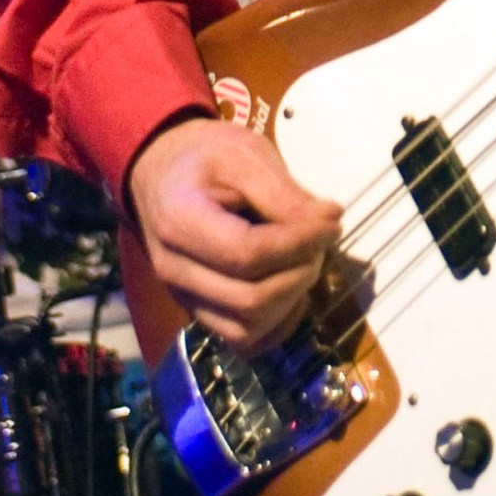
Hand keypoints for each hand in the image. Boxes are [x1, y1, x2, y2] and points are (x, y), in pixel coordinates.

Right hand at [127, 114, 341, 352]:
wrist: (163, 172)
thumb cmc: (206, 158)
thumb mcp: (246, 155)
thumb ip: (284, 193)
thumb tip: (329, 222)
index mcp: (180, 224)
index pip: (247, 254)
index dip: (300, 243)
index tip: (332, 219)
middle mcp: (175, 271)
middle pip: (250, 300)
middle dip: (301, 271)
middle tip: (322, 239)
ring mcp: (184, 297)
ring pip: (247, 329)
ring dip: (292, 299)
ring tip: (307, 258)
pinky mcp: (200, 310)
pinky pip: (243, 340)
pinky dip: (278, 323)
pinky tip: (295, 290)